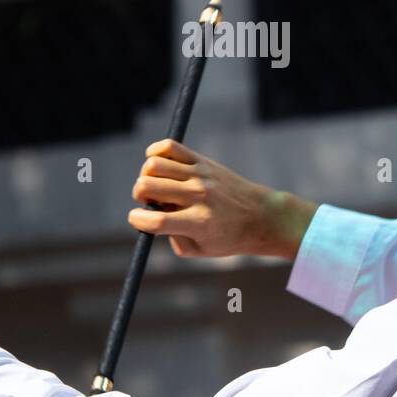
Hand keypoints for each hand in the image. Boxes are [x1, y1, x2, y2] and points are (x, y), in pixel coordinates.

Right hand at [127, 139, 316, 259]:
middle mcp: (198, 196)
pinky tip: (158, 165)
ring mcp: (200, 175)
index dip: (137, 220)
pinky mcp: (203, 161)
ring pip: (154, 165)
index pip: (155, 220)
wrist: (260, 216)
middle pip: (148, 186)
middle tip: (148, 201)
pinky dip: (154, 152)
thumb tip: (149, 213)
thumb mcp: (199, 249)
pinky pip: (170, 146)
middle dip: (138, 195)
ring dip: (145, 176)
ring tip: (156, 185)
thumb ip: (171, 237)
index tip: (136, 219)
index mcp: (198, 223)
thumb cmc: (227, 237)